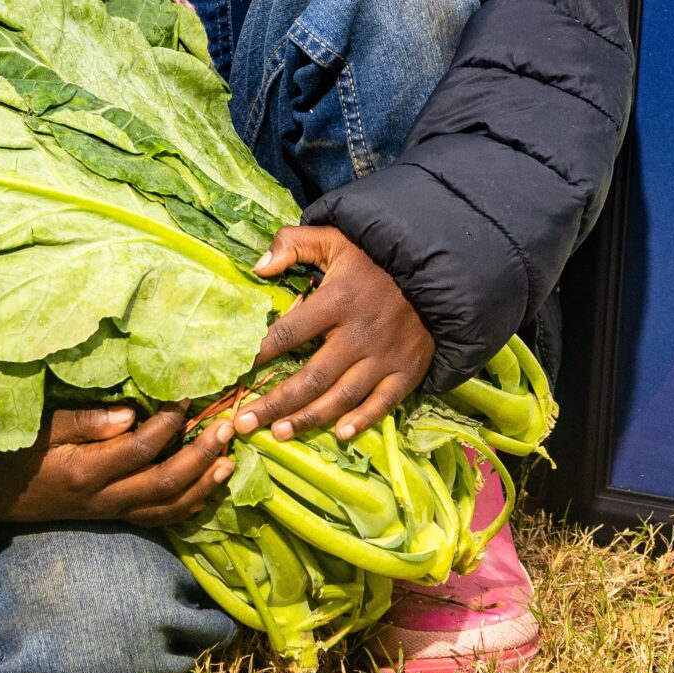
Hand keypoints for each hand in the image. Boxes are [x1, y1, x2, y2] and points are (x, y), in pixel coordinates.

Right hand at [0, 404, 234, 528]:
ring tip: (228, 459)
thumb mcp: (38, 430)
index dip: (170, 422)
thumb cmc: (12, 455)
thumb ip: (83, 422)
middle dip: (200, 456)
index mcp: (85, 471)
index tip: (189, 394)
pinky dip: (188, 505)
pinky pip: (159, 519)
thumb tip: (132, 414)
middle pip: (165, 483)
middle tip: (227, 426)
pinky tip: (208, 487)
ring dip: (202, 484)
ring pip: (168, 508)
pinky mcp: (113, 517)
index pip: (141, 448)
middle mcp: (104, 498)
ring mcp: (111, 512)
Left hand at [232, 225, 435, 444]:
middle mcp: (360, 334)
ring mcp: (385, 356)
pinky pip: (383, 403)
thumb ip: (294, 244)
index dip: (259, 354)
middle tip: (245, 423)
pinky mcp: (408, 370)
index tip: (234, 372)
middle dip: (275, 402)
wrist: (439, 270)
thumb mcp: (336, 238)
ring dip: (308, 418)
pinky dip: (362, 421)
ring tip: (278, 433)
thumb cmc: (377, 257)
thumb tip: (259, 268)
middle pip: (311, 377)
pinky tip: (339, 434)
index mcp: (338, 300)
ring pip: (342, 397)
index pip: (290, 332)